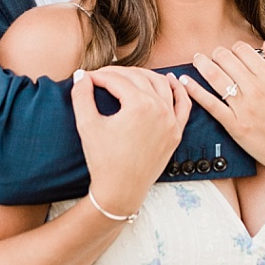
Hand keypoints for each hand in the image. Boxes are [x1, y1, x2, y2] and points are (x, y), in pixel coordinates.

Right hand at [72, 66, 189, 217]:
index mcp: (139, 106)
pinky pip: (183, 104)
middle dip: (117, 73)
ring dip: (144, 75)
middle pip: (138, 78)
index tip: (85, 78)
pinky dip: (178, 90)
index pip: (116, 79)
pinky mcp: (176, 132)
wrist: (121, 191)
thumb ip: (81, 96)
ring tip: (128, 74)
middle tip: (100, 77)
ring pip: (162, 85)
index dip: (97, 76)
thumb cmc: (103, 160)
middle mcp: (160, 109)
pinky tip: (171, 80)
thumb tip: (81, 76)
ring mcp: (171, 121)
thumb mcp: (87, 125)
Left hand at [180, 41, 264, 173]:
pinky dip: (195, 90)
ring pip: (215, 77)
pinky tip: (184, 81)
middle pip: (226, 60)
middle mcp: (257, 90)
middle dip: (217, 54)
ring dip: (202, 64)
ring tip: (196, 59)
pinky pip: (211, 104)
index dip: (235, 48)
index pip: (244, 50)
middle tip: (213, 56)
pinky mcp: (235, 126)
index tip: (233, 52)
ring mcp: (244, 108)